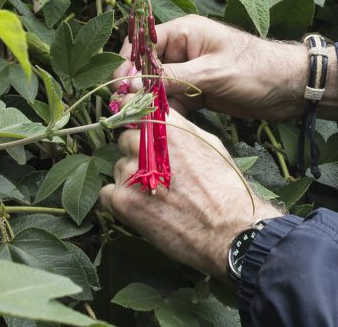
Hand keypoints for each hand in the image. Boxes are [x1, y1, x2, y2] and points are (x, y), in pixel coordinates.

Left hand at [98, 107, 281, 278]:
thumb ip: (180, 130)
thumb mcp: (209, 144)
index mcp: (166, 126)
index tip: (138, 127)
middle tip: (160, 174)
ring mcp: (130, 172)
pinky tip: (146, 209)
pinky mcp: (122, 201)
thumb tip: (163, 122)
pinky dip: (122, 201)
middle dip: (138, 155)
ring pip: (120, 168)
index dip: (136, 118)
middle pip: (126, 141)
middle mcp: (144, 144)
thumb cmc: (224, 187)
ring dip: (133, 180)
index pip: (136, 110)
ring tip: (160, 197)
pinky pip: (108, 194)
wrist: (228, 227)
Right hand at [113, 14, 310, 120]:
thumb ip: (171, 79)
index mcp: (185, 32)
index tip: (120, 91)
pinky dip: (168, 114)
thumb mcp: (211, 73)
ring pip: (159, 89)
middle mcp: (184, 50)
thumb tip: (130, 85)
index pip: (142, 45)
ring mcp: (192, 72)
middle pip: (147, 69)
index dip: (128, 67)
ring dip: (151, 105)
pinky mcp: (200, 91)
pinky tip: (163, 128)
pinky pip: (175, 102)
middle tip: (127, 114)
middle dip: (137, 90)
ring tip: (142, 125)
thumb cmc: (256, 70)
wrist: (291, 88)